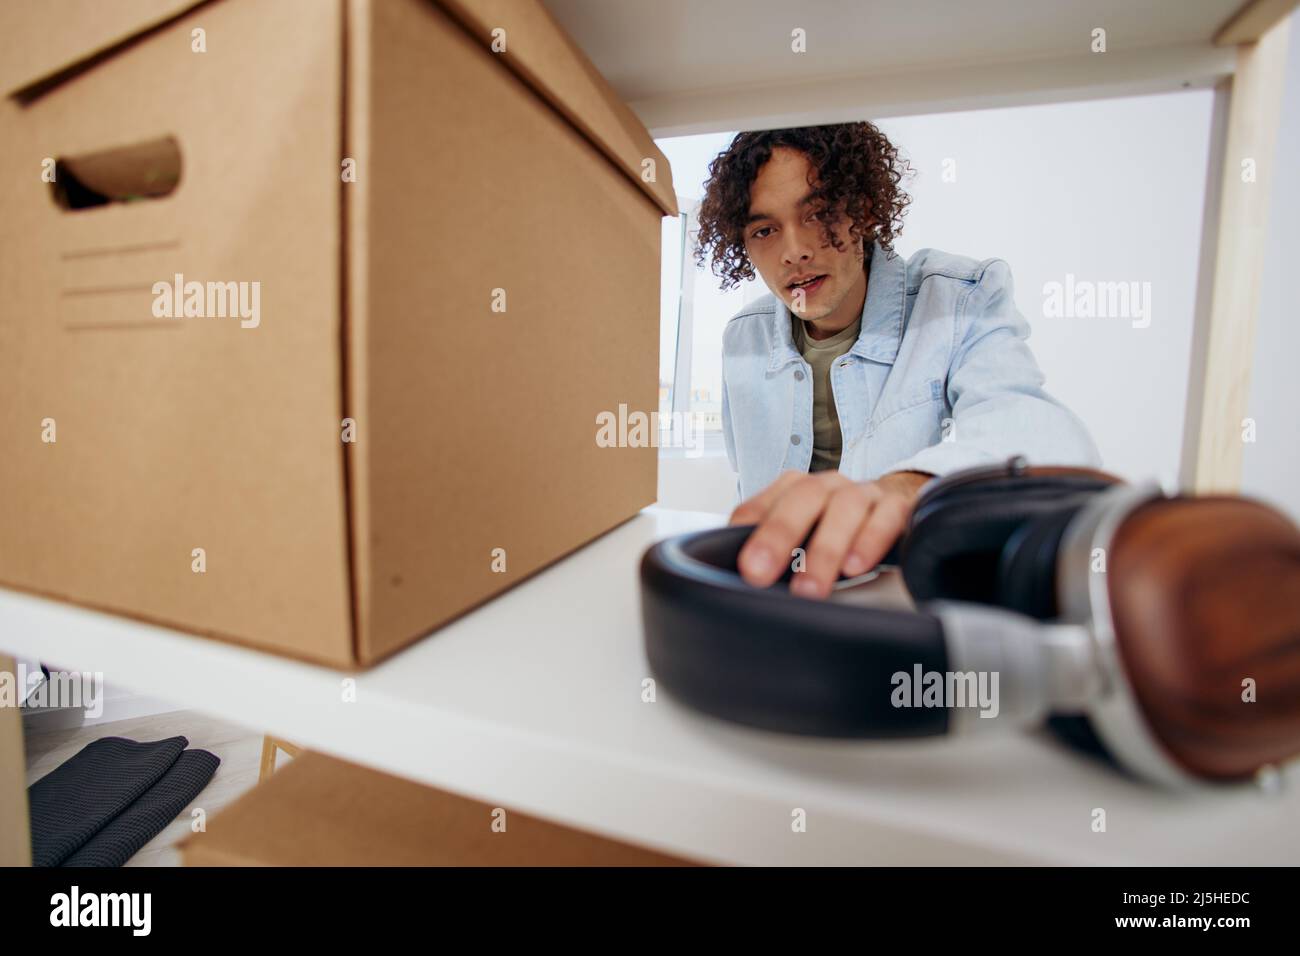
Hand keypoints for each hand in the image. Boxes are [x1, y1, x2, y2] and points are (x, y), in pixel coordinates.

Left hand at [728, 470, 932, 598]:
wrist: (897, 507)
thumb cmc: (838, 529)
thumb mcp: (804, 537)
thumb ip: (776, 551)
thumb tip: (742, 579)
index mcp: (797, 489)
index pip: (765, 502)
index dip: (750, 529)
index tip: (741, 564)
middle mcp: (829, 486)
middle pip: (804, 497)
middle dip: (779, 535)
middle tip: (759, 574)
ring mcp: (865, 493)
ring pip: (846, 508)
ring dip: (824, 549)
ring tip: (809, 587)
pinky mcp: (898, 507)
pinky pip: (886, 518)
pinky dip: (870, 542)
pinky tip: (856, 567)